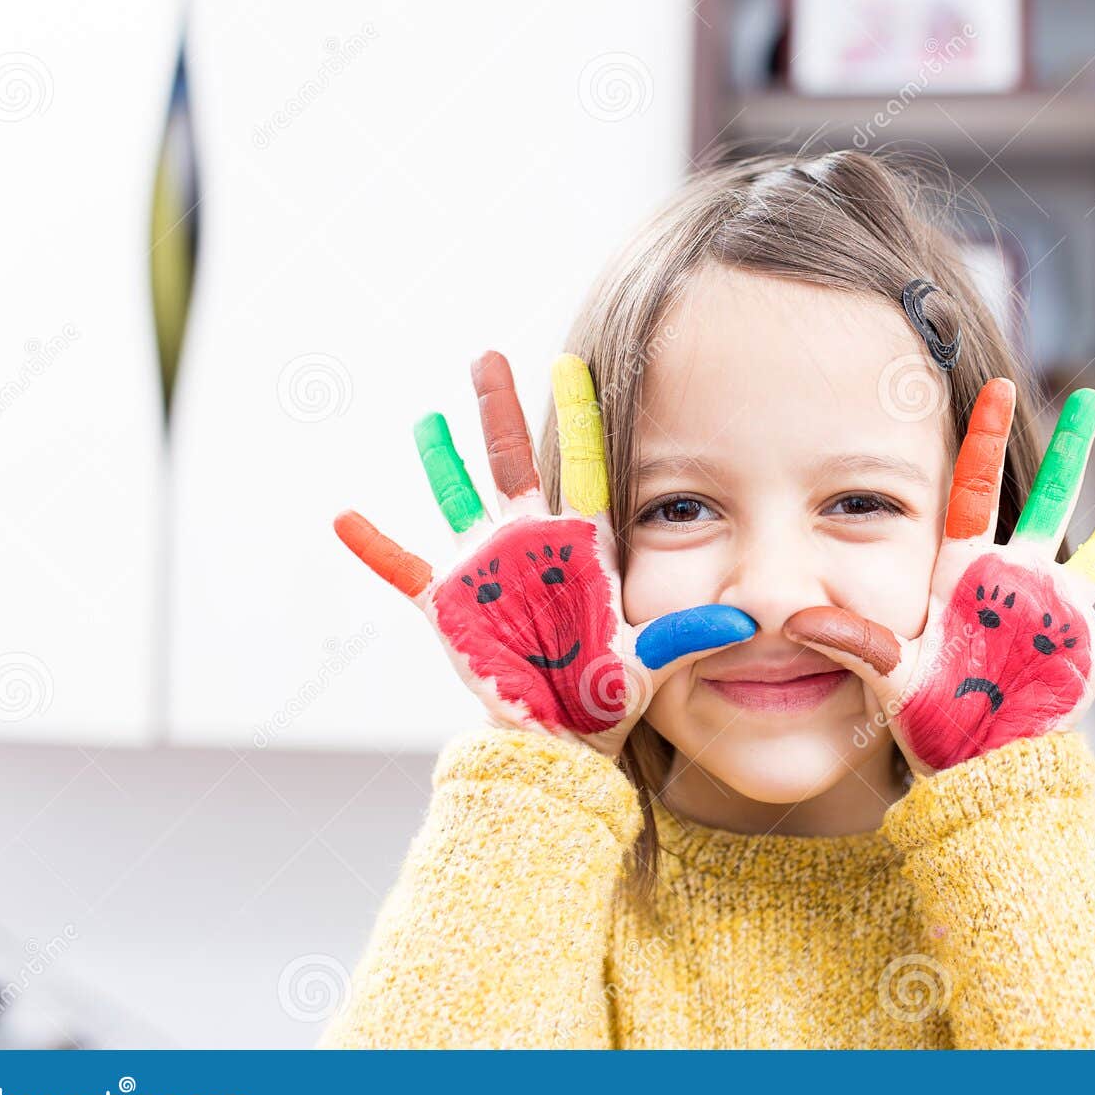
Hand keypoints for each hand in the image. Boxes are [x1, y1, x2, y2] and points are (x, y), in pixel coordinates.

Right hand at [334, 351, 756, 755]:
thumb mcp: (652, 659)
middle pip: (512, 459)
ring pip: (460, 496)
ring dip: (442, 458)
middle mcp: (531, 545)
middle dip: (498, 408)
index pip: (581, 464)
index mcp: (581, 546)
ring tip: (428, 416)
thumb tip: (751, 621)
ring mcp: (486, 570)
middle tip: (488, 355)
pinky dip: (374, 546)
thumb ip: (693, 633)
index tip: (570, 360)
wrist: (561, 738)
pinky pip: (404, 568)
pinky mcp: (448, 605)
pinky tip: (343, 517)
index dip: (576, 414)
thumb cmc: (607, 696)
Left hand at [785, 378, 1094, 774]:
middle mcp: (1017, 582)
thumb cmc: (931, 723)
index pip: (976, 490)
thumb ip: (853, 642)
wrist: (975, 775)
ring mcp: (1060, 615)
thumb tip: (792, 621)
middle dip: (1072, 449)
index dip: (985, 439)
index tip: (995, 385)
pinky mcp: (1094, 654)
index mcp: (968, 574)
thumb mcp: (892, 676)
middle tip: (1090, 397)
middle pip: (1051, 499)